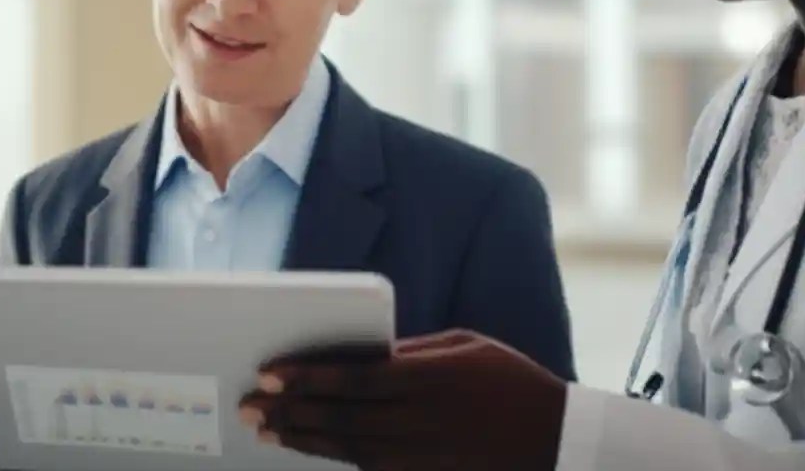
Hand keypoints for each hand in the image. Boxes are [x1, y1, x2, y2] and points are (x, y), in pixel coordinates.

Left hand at [238, 330, 566, 470]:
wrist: (556, 440)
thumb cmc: (508, 381)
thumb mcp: (463, 345)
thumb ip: (407, 350)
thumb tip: (359, 351)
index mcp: (427, 378)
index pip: (352, 379)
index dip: (306, 378)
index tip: (268, 373)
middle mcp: (420, 419)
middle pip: (340, 417)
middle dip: (289, 411)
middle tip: (247, 406)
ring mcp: (421, 454)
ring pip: (347, 447)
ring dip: (301, 438)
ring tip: (264, 430)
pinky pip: (369, 468)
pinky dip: (333, 458)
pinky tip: (306, 450)